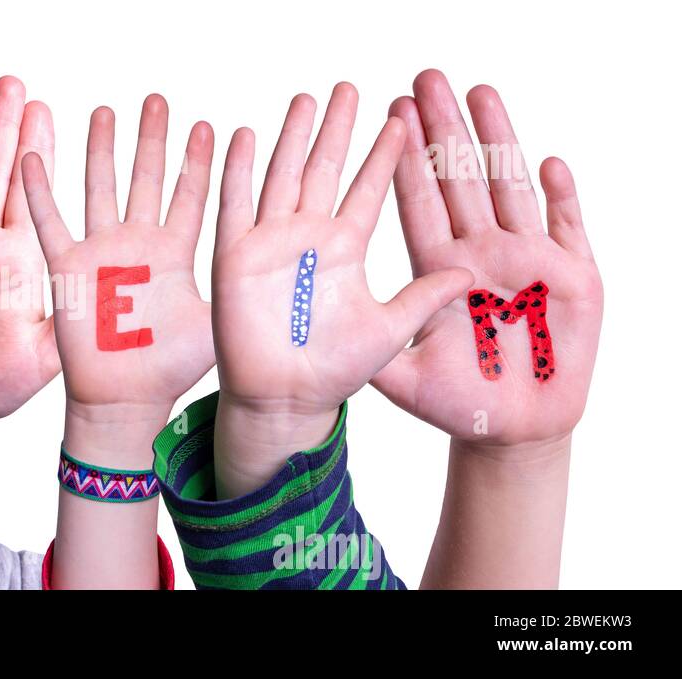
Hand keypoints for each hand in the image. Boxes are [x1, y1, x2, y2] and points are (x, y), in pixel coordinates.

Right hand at [23, 95, 213, 417]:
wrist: (125, 399)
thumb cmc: (170, 369)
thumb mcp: (216, 321)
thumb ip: (240, 288)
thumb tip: (296, 274)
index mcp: (176, 254)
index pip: (190, 196)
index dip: (198, 163)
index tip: (206, 127)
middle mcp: (138, 246)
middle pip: (145, 179)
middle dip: (152, 140)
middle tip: (158, 101)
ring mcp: (102, 254)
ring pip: (101, 188)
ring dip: (102, 150)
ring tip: (106, 111)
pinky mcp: (68, 270)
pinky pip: (50, 223)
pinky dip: (38, 192)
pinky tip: (33, 156)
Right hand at [211, 84, 472, 494]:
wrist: (285, 400)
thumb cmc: (334, 372)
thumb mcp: (391, 330)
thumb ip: (425, 298)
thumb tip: (472, 271)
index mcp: (346, 249)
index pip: (368, 189)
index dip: (385, 155)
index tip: (403, 119)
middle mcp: (309, 237)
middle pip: (325, 169)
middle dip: (338, 129)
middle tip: (351, 87)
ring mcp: (271, 243)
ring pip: (282, 176)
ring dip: (292, 138)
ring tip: (307, 99)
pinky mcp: (236, 257)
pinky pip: (235, 206)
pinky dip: (237, 172)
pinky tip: (243, 137)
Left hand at [374, 70, 602, 448]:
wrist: (511, 430)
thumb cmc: (456, 402)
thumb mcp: (403, 377)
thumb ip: (375, 347)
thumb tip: (330, 323)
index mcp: (438, 268)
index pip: (418, 202)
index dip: (404, 159)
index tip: (389, 112)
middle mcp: (480, 253)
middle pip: (460, 180)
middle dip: (445, 131)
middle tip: (427, 79)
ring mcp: (527, 260)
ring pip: (509, 189)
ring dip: (497, 141)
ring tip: (482, 94)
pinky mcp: (572, 278)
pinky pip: (566, 229)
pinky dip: (561, 198)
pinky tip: (547, 162)